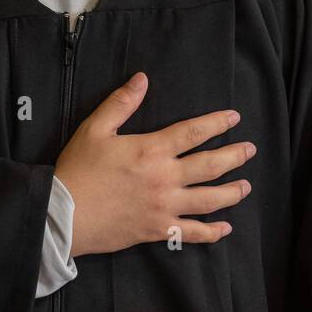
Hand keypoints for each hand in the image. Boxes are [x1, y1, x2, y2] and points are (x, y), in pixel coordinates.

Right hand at [55, 72, 253, 256]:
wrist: (61, 215)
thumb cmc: (78, 170)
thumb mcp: (95, 129)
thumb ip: (121, 102)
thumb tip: (142, 78)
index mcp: (152, 150)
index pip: (194, 132)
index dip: (217, 123)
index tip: (234, 118)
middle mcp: (164, 178)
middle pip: (210, 165)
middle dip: (234, 156)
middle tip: (250, 150)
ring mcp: (164, 206)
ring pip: (208, 200)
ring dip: (231, 192)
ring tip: (246, 186)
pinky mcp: (157, 230)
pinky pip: (192, 233)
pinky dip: (211, 232)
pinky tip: (225, 228)